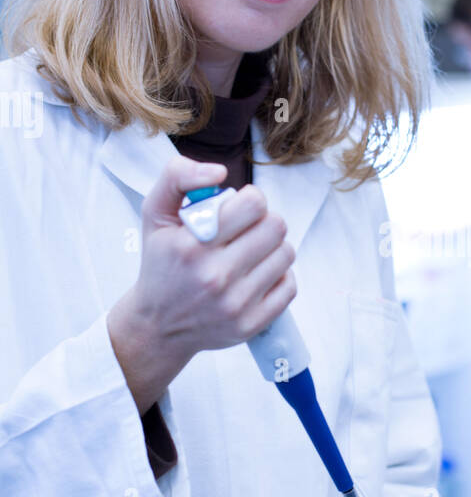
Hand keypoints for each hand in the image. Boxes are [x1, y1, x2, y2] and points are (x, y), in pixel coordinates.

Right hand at [124, 155, 297, 359]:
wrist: (157, 325)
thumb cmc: (161, 262)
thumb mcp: (154, 213)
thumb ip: (177, 176)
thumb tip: (219, 172)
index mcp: (191, 244)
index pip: (254, 204)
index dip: (251, 199)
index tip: (239, 209)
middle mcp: (215, 276)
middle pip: (276, 227)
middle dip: (264, 221)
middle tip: (247, 230)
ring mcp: (236, 303)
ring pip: (286, 254)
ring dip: (272, 247)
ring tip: (251, 251)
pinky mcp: (251, 324)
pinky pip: (290, 286)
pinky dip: (278, 276)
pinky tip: (257, 275)